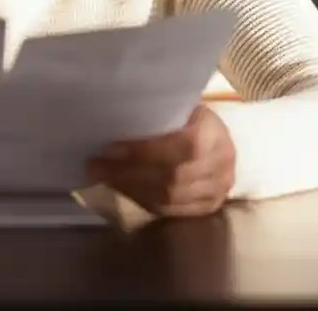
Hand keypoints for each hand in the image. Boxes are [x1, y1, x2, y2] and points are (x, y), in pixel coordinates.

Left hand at [86, 105, 235, 216]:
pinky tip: (121, 188)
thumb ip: (154, 118)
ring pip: (169, 197)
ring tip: (103, 176)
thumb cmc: (188, 117)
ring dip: (130, 188)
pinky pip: (169, 210)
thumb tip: (110, 125)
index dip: (145, 151)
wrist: (215, 137)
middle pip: (172, 177)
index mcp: (215, 132)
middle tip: (95, 166)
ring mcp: (218, 190)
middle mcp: (222, 165)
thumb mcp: (177, 107)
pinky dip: (141, 200)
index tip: (110, 148)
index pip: (184, 146)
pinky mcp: (208, 207)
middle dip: (128, 173)